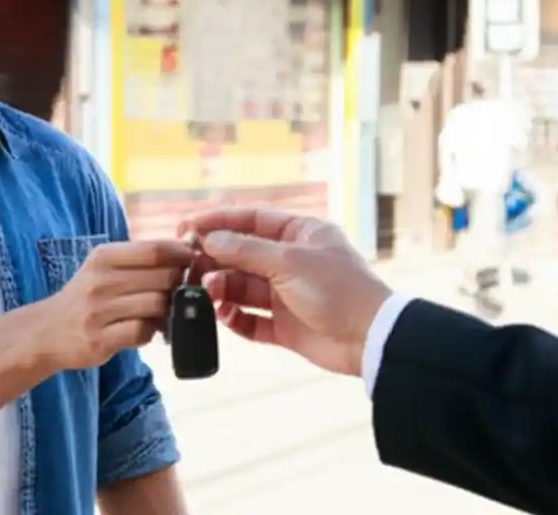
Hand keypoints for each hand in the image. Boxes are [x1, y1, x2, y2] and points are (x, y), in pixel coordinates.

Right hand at [38, 240, 192, 370]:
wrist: (45, 332)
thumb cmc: (85, 297)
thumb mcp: (104, 268)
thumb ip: (140, 259)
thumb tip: (188, 249)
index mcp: (103, 257)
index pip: (154, 250)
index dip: (182, 255)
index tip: (193, 262)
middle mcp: (99, 281)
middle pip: (162, 277)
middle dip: (179, 285)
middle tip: (180, 293)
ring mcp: (98, 312)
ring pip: (156, 304)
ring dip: (167, 311)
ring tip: (161, 314)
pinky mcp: (99, 341)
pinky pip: (142, 332)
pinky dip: (151, 332)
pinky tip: (144, 331)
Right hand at [179, 209, 390, 376]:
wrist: (370, 339)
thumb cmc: (339, 290)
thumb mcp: (289, 262)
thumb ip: (246, 250)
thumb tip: (210, 239)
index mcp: (301, 234)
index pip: (252, 219)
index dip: (219, 221)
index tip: (187, 227)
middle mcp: (293, 261)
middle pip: (243, 254)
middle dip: (216, 259)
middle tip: (190, 266)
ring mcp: (288, 294)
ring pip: (243, 287)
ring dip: (222, 288)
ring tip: (207, 292)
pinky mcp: (286, 326)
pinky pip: (251, 320)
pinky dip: (235, 318)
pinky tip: (224, 315)